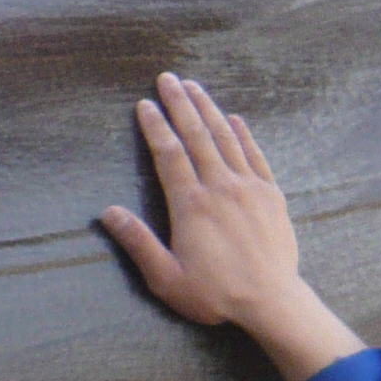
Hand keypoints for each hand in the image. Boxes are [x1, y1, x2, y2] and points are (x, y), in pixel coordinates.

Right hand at [99, 74, 366, 380]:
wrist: (272, 302)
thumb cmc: (215, 294)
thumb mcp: (166, 278)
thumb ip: (137, 243)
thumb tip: (108, 213)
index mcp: (191, 205)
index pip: (169, 155)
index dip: (155, 127)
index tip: (144, 105)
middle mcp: (221, 187)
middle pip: (197, 136)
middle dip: (180, 104)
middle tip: (168, 78)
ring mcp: (250, 188)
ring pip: (226, 139)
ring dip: (208, 110)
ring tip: (194, 87)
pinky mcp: (271, 195)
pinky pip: (255, 155)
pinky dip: (244, 134)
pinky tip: (235, 118)